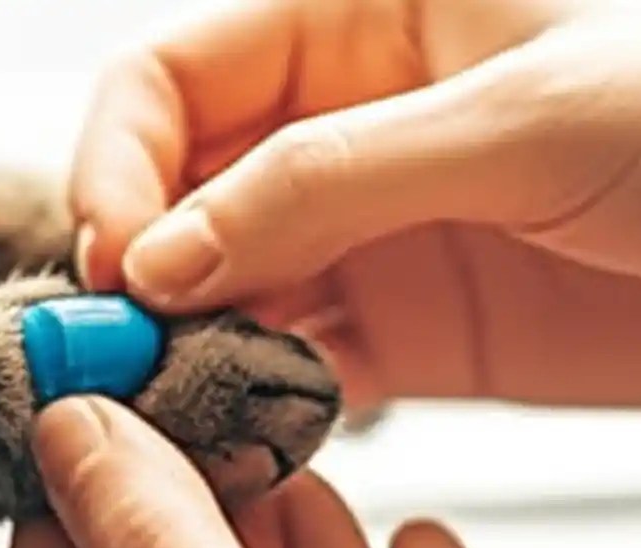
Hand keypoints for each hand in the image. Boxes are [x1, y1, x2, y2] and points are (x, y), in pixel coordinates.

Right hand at [70, 0, 640, 411]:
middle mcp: (346, 124)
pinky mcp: (405, 327)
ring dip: (191, 335)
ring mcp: (370, 231)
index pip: (178, 77)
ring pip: (224, 280)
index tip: (114, 250)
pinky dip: (261, 390)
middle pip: (180, 186)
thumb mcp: (526, 120)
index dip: (121, 159)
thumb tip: (167, 251)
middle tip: (124, 342)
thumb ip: (327, 179)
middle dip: (142, 261)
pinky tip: (260, 415)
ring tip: (186, 389)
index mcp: (363, 18)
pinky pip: (295, 356)